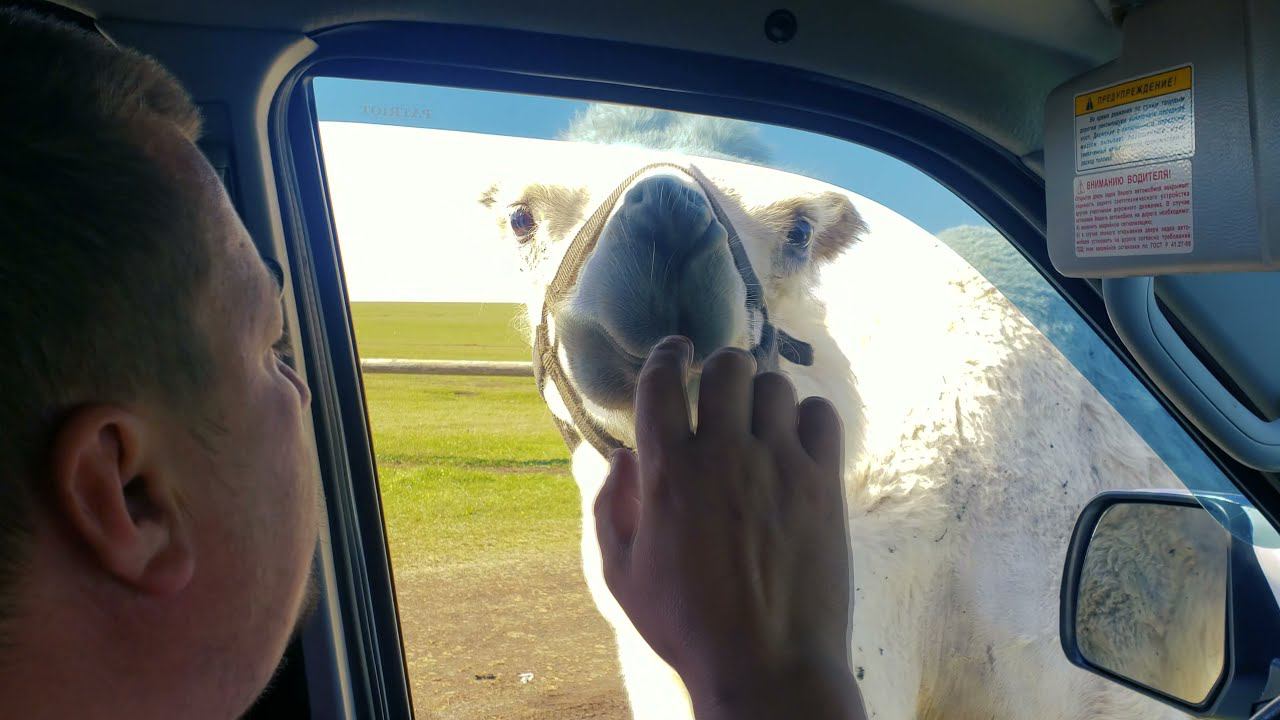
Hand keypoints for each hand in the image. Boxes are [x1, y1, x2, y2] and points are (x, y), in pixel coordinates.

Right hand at [595, 336, 864, 718]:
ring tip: (761, 424)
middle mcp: (724, 456)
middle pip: (728, 366)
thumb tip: (624, 455)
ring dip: (764, 397)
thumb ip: (611, 508)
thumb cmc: (688, 626)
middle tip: (723, 394)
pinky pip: (823, 416)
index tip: (675, 351)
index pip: (662, 380)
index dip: (666, 355)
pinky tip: (798, 444)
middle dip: (721, 370)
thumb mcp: (622, 576)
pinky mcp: (823, 484)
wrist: (767, 667)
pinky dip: (809, 419)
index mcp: (668, 472)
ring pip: (776, 387)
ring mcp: (779, 466)